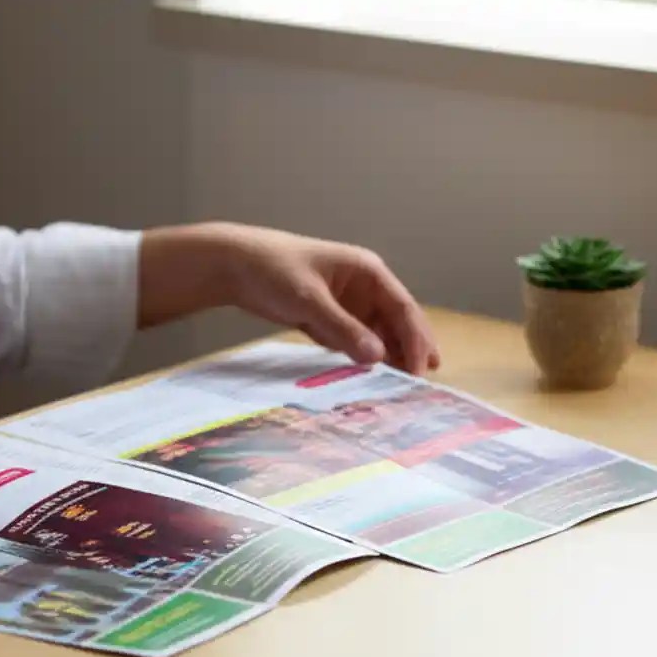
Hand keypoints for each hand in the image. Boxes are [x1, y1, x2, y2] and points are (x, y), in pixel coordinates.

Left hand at [139, 222, 439, 373]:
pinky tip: (369, 381)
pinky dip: (362, 360)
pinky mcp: (330, 319)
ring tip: (400, 390)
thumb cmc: (273, 270)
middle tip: (423, 386)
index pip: (403, 307)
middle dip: (410, 351)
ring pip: (377, 335)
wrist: (233, 265)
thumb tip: (377, 358)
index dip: (416, 338)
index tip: (422, 369)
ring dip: (387, 359)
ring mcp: (347, 305)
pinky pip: (354, 342)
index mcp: (367, 271)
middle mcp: (363, 288)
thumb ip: (342, 329)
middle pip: (396, 323)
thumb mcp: (309, 300)